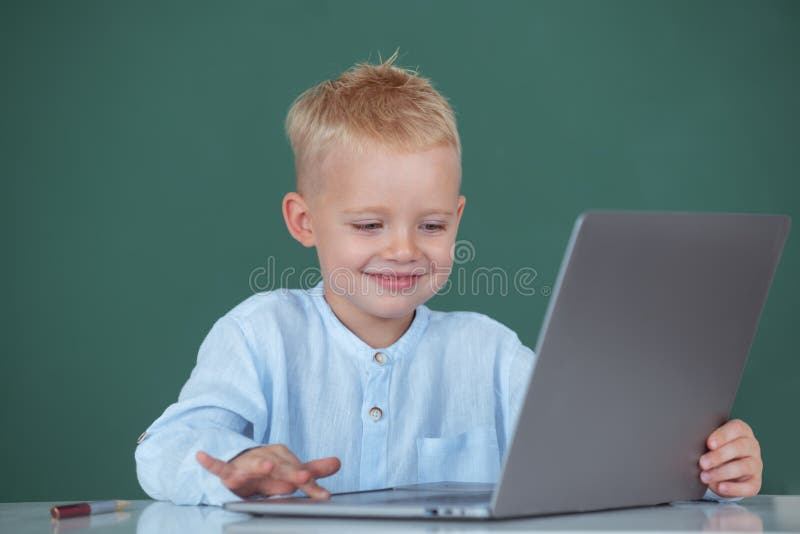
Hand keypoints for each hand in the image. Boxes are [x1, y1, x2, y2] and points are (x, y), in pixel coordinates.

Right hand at [196, 445, 340, 499]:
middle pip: (281, 468)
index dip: (310, 483)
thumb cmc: (266, 470)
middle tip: (305, 480)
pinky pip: (218, 467)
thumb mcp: (288, 471)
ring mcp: (246, 464)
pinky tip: (202, 456)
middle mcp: (265, 457)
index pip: (299, 471)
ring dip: (260, 465)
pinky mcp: (228, 471)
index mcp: (281, 457)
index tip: (323, 495)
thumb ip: (311, 470)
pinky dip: (210, 462)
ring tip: (268, 466)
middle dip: (292, 474)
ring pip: (254, 466)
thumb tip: (337, 463)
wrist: (239, 462)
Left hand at [699, 419, 761, 497]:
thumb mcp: (712, 443)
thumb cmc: (716, 450)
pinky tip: (720, 487)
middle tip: (703, 463)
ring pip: (743, 466)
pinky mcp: (755, 482)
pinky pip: (747, 486)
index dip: (723, 435)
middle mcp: (752, 446)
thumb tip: (690, 443)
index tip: (709, 444)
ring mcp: (756, 464)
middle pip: (739, 447)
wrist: (726, 471)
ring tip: (705, 477)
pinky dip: (733, 488)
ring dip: (722, 472)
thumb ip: (707, 441)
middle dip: (719, 456)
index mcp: (742, 432)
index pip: (736, 429)